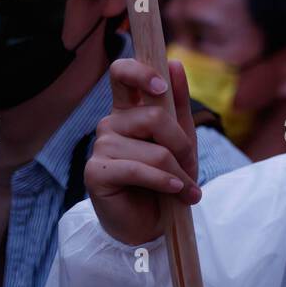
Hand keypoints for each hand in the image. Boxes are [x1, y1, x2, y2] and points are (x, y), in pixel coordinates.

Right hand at [84, 58, 201, 245]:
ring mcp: (101, 146)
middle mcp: (111, 123)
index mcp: (128, 110)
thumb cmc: (166, 178)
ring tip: (184, 189)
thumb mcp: (182, 139)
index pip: (121, 72)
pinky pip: (139, 169)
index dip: (140, 72)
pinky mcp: (96, 172)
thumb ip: (178, 103)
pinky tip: (175, 191)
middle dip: (181, 144)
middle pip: (152, 115)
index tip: (161, 87)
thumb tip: (175, 62)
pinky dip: (164, 182)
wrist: (151, 224)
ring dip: (177, 172)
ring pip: (153, 149)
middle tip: (190, 166)